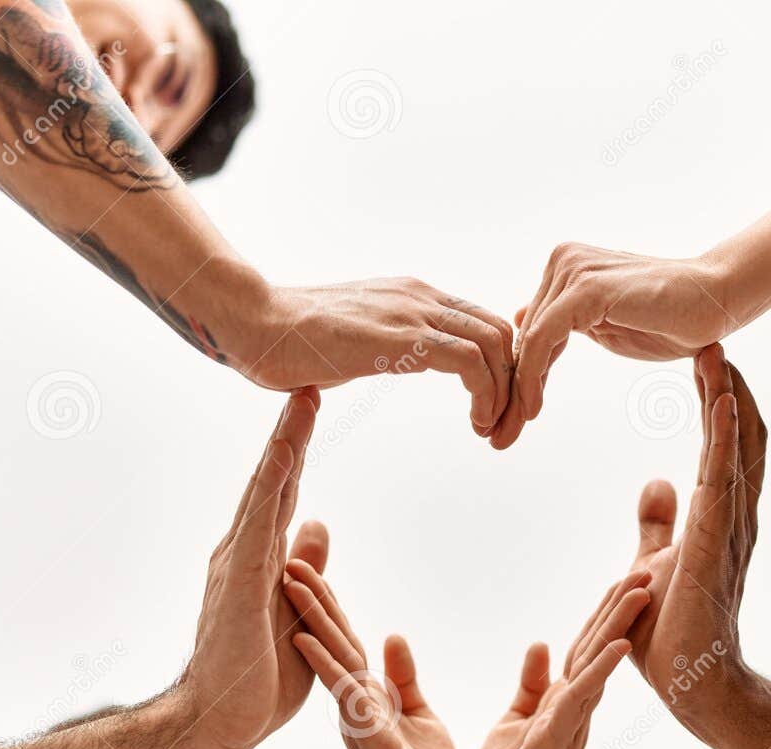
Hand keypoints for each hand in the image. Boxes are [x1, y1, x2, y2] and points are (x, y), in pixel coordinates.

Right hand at [176, 388, 326, 748]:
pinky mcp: (241, 585)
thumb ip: (306, 567)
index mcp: (261, 560)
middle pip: (272, 482)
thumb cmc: (259, 679)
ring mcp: (239, 566)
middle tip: (309, 384)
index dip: (298, 453)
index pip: (284, 495)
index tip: (313, 410)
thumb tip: (318, 525)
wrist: (220, 723)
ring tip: (303, 401)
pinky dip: (273, 488)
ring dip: (285, 445)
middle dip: (291, 433)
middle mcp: (244, 553)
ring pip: (264, 493)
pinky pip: (260, 527)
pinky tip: (287, 456)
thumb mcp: (299, 610)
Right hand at [244, 279, 514, 441]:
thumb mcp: (358, 340)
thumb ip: (387, 345)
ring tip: (492, 430)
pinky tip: (476, 422)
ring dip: (505, 393)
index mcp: (413, 297)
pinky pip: (470, 360)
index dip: (502, 367)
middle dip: (514, 383)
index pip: (484, 323)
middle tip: (504, 426)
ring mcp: (413, 312)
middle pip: (500, 332)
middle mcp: (421, 297)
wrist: (256, 324)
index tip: (496, 407)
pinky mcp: (402, 338)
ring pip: (495, 343)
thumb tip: (395, 361)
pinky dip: (487, 393)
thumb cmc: (294, 342)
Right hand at [283, 560, 464, 748]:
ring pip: (331, 660)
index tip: (306, 565)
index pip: (343, 641)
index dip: (326, 604)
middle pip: (329, 643)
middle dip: (310, 601)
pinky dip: (326, 665)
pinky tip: (306, 640)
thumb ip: (402, 679)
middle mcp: (355, 706)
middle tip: (286, 559)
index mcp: (366, 699)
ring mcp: (359, 720)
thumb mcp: (416, 716)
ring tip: (288, 582)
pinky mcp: (372, 738)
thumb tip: (391, 637)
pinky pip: (346, 695)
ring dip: (310, 620)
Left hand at [465, 575, 650, 748]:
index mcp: (565, 705)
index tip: (628, 577)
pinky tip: (619, 646)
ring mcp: (567, 727)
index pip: (588, 649)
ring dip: (619, 628)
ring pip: (597, 667)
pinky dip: (599, 671)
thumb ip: (531, 686)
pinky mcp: (550, 744)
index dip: (607, 613)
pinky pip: (578, 701)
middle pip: (600, 650)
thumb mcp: (516, 722)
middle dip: (622, 610)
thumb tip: (542, 646)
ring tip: (641, 591)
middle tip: (648, 569)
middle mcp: (574, 713)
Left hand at [496, 245, 735, 447]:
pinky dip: (534, 376)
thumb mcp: (604, 327)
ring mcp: (573, 270)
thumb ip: (563, 325)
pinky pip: (544, 338)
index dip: (515, 379)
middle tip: (498, 438)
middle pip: (522, 337)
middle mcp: (563, 262)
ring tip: (510, 432)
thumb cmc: (670, 320)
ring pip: (527, 341)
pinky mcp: (587, 288)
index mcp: (565, 269)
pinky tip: (533, 409)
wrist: (718, 302)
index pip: (528, 330)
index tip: (505, 422)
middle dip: (510, 392)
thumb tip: (522, 323)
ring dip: (517, 392)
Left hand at [625, 346, 767, 729]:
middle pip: (741, 437)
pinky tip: (719, 400)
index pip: (725, 446)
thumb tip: (656, 483)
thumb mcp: (653, 563)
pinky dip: (724, 435)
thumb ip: (657, 524)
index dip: (720, 402)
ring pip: (738, 450)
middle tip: (714, 337)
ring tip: (717, 354)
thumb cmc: (668, 633)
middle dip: (729, 387)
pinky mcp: (716, 542)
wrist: (689, 685)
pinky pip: (723, 476)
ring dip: (729, 400)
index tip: (708, 360)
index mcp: (718, 518)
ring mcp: (731, 529)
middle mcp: (734, 517)